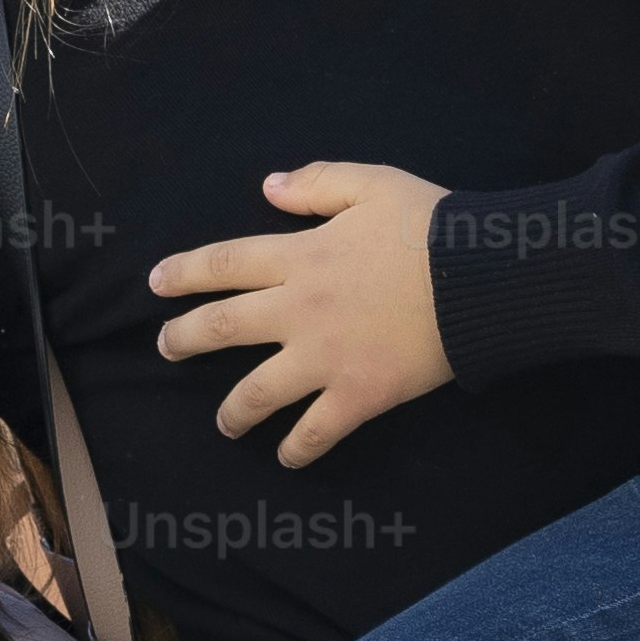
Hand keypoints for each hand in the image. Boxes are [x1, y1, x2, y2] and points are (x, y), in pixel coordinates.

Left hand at [147, 165, 451, 469]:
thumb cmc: (431, 226)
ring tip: (225, 424)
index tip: (157, 284)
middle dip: (183, 340)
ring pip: (256, 392)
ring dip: (232, 411)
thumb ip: (316, 183)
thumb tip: (267, 187)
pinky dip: (296, 449)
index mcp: (300, 256)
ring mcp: (324, 358)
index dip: (183, 273)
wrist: (482, 278)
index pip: (223, 264)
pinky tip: (286, 457)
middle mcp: (299, 309)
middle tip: (165, 349)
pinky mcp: (358, 395)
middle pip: (221, 327)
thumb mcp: (373, 184)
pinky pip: (315, 431)